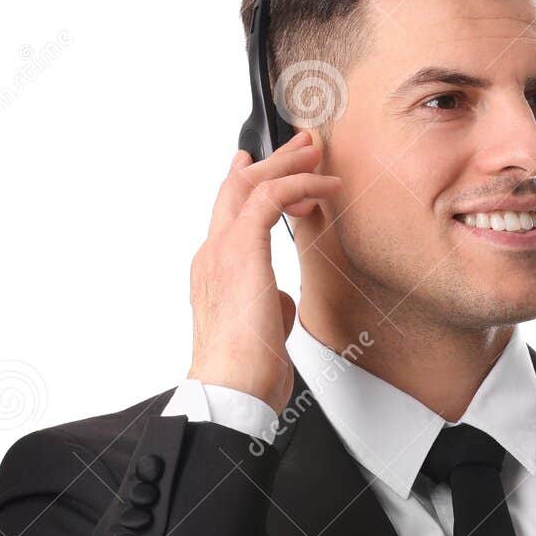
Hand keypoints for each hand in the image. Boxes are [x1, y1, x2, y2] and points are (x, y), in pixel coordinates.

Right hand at [187, 130, 341, 413]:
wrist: (231, 390)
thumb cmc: (245, 374)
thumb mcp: (260, 332)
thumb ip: (267, 306)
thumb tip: (278, 298)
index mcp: (212, 273)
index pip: (228, 214)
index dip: (249, 183)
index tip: (268, 166)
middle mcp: (212, 255)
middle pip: (237, 188)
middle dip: (272, 160)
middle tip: (302, 144)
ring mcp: (222, 250)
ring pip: (252, 184)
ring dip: (288, 163)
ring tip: (316, 152)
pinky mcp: (242, 251)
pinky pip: (270, 199)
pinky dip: (300, 184)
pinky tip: (324, 185)